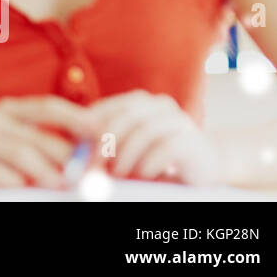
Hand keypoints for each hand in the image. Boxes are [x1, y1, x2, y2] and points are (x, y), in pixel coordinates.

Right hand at [0, 96, 93, 189]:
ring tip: (61, 186)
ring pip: (16, 150)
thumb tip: (92, 155)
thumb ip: (45, 149)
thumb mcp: (14, 153)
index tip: (104, 136)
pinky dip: (8, 178)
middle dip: (69, 156)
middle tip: (90, 176)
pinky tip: (21, 188)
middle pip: (39, 133)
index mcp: (8, 113)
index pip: (49, 107)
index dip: (78, 118)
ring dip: (43, 169)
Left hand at [86, 90, 221, 183]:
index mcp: (140, 102)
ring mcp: (180, 121)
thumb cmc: (155, 158)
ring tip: (118, 174)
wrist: (203, 167)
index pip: (106, 109)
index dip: (90, 129)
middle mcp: (160, 106)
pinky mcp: (194, 142)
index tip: (78, 150)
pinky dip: (150, 162)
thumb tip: (73, 150)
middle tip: (95, 165)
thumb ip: (103, 144)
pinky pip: (167, 147)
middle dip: (106, 142)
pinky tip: (144, 174)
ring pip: (145, 131)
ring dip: (126, 155)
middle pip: (125, 117)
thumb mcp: (126, 148)